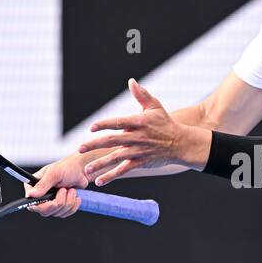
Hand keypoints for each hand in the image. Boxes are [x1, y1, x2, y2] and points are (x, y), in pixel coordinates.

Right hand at [23, 157, 88, 216]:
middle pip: (45, 211)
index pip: (31, 203)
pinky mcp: (59, 207)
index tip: (53, 202)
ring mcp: (49, 203)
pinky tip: (75, 196)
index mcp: (33, 187)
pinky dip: (73, 206)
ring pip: (57, 213)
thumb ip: (43, 184)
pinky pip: (65, 214)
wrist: (81, 171)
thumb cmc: (66, 168)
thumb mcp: (54, 173)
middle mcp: (39, 196)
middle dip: (59, 202)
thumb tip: (31, 194)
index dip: (42, 206)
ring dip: (68, 202)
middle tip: (64, 189)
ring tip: (71, 190)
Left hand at [78, 79, 207, 184]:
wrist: (181, 143)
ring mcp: (138, 151)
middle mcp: (137, 137)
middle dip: (95, 145)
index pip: (118, 122)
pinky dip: (111, 176)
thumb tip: (131, 81)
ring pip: (116, 158)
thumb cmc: (165, 123)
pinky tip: (99, 181)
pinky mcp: (140, 162)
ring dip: (100, 164)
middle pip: (112, 141)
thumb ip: (142, 95)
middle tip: (80, 148)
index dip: (104, 124)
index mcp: (139, 122)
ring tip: (86, 169)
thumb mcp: (155, 106)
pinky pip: (124, 170)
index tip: (92, 127)